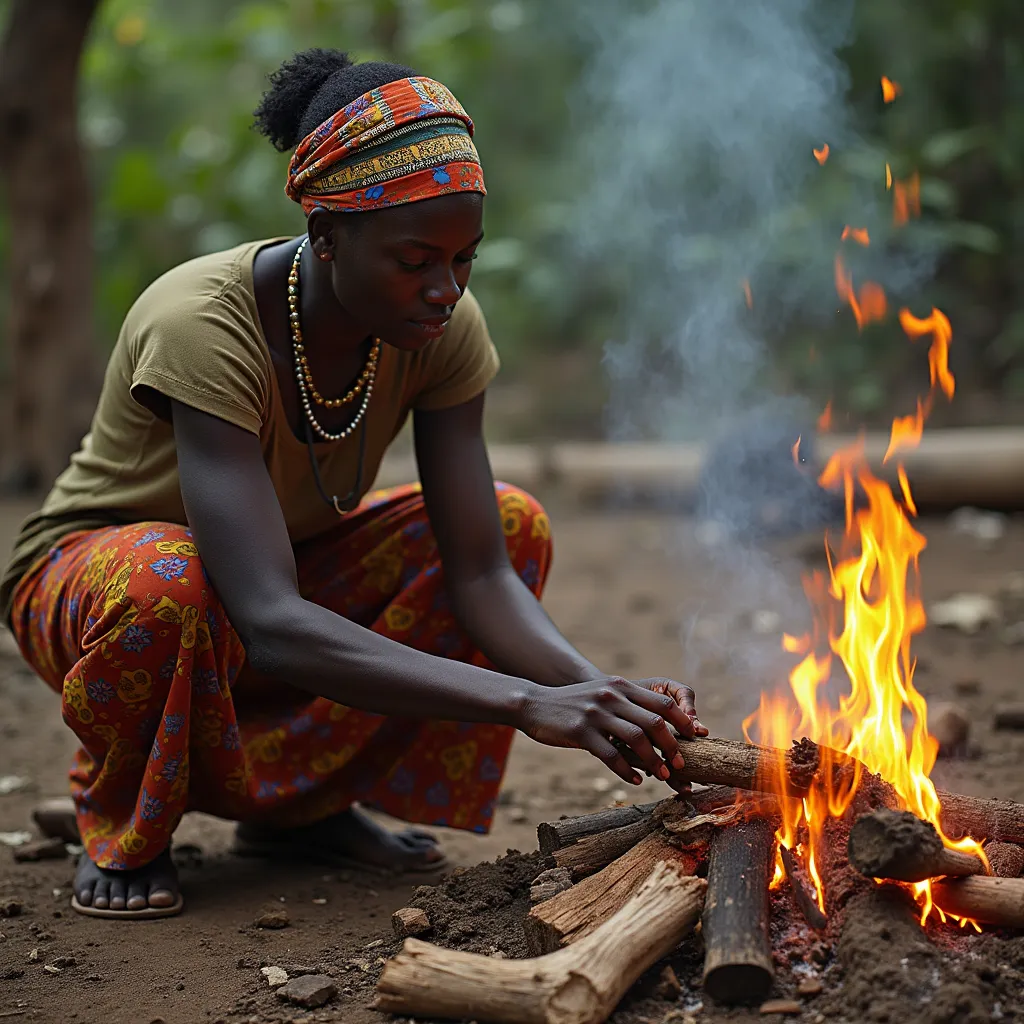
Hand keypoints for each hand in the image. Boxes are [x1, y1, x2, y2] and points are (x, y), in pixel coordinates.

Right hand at [515, 675, 697, 786]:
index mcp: (620, 686)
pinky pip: (610, 755)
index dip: (681, 722)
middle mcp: (611, 696)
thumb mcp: (602, 694)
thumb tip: (658, 726)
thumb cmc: (573, 703)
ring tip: (662, 775)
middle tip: (680, 765)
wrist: (534, 703)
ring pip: (636, 740)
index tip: (692, 739)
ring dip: (653, 761)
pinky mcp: (580, 732)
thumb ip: (627, 703)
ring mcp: (596, 713)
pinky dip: (626, 770)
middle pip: (653, 722)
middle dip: (671, 746)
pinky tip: (635, 779)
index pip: (662, 703)